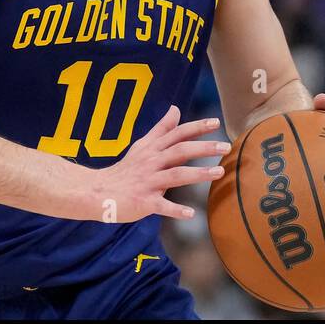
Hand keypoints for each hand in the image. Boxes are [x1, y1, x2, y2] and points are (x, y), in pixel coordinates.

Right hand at [92, 105, 227, 221]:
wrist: (98, 192)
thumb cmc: (125, 170)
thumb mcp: (142, 146)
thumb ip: (161, 129)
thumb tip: (175, 109)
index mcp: (153, 149)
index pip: (177, 133)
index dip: (197, 127)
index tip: (217, 122)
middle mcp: (152, 162)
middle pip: (180, 151)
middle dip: (204, 147)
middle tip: (226, 146)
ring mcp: (147, 182)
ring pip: (175, 175)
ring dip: (197, 173)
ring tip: (218, 172)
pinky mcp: (143, 201)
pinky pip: (161, 205)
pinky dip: (175, 209)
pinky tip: (191, 214)